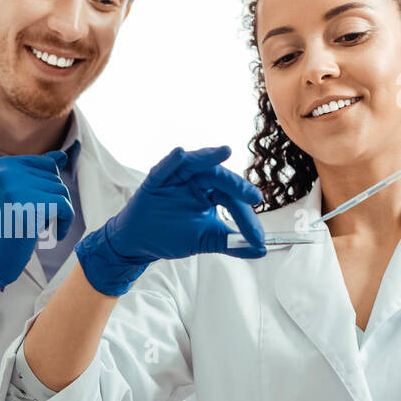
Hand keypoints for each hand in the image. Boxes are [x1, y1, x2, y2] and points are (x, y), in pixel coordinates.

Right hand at [0, 150, 74, 290]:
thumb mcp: (16, 192)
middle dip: (52, 202)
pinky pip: (64, 207)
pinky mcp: (28, 207)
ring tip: (36, 225)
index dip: (47, 189)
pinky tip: (52, 234)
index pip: (47, 164)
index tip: (33, 206)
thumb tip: (62, 156)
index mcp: (3, 165)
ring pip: (62, 192)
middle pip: (56, 179)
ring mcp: (16, 188)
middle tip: (31, 219)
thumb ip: (36, 173)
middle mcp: (8, 172)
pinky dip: (64, 223)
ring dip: (57, 213)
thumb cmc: (3, 227)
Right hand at [76, 145, 265, 296]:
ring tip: (224, 151)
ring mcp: (175, 179)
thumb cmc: (172, 235)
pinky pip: (164, 168)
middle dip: (237, 186)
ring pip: (195, 164)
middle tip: (253, 197)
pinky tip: (181, 154)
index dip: (246, 217)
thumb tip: (260, 250)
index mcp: (210, 193)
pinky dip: (172, 161)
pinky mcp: (155, 181)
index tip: (258, 237)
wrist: (140, 243)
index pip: (232, 199)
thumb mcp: (207, 240)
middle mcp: (195, 182)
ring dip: (207, 156)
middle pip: (219, 178)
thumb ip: (232, 243)